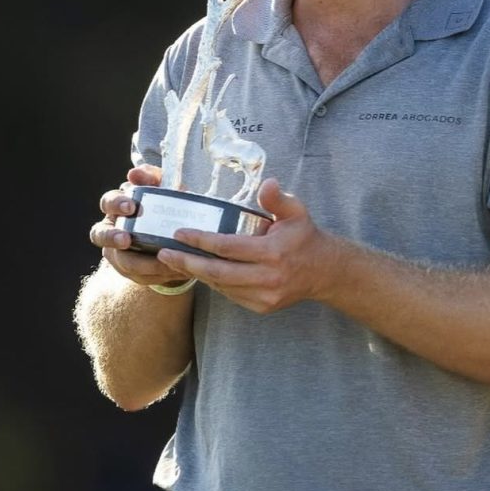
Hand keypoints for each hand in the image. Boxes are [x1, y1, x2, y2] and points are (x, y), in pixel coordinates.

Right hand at [90, 165, 188, 284]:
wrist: (180, 234)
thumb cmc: (167, 204)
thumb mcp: (164, 187)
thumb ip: (152, 177)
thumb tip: (134, 173)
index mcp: (118, 207)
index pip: (108, 202)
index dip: (116, 204)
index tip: (131, 206)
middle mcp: (112, 230)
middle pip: (100, 234)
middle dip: (111, 237)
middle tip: (125, 239)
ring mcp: (119, 253)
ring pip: (121, 261)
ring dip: (140, 262)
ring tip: (161, 260)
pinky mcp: (133, 272)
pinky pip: (142, 276)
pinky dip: (159, 273)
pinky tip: (175, 268)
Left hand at [157, 178, 336, 312]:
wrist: (325, 272)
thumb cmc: (305, 237)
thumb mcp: (296, 212)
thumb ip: (278, 199)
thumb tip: (267, 183)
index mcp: (273, 253)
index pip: (228, 247)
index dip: (201, 240)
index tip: (180, 233)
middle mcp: (268, 277)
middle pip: (218, 273)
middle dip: (188, 263)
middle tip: (164, 254)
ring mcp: (265, 296)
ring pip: (222, 286)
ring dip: (198, 274)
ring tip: (176, 261)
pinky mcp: (262, 307)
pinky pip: (231, 295)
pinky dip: (215, 283)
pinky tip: (202, 272)